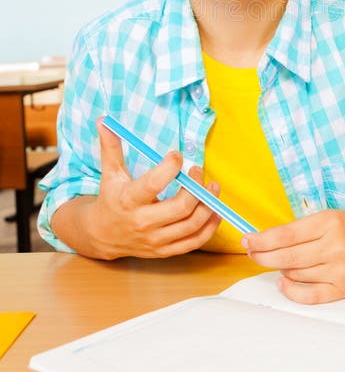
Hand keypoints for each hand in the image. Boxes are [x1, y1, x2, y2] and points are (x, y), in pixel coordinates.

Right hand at [88, 118, 221, 258]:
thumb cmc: (110, 198)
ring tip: (213, 187)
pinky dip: (209, 227)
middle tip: (198, 171)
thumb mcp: (110, 173)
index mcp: (128, 201)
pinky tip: (215, 210)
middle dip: (195, 187)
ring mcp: (155, 240)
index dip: (170, 168)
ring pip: (190, 226)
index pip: (153, 184)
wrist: (101, 236)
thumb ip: (111, 147)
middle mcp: (142, 223)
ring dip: (208, 206)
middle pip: (179, 208)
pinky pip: (193, 242)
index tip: (178, 155)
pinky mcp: (164, 251)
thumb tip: (104, 120)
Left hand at [242, 210, 344, 303]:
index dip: (262, 240)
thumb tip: (262, 243)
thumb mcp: (326, 218)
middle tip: (251, 254)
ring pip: (295, 274)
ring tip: (285, 261)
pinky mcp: (343, 288)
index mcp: (328, 222)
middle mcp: (335, 245)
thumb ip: (298, 230)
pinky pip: (310, 295)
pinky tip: (283, 283)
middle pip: (287, 256)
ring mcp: (340, 268)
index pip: (286, 234)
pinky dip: (292, 291)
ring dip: (283, 269)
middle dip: (263, 256)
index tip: (247, 241)